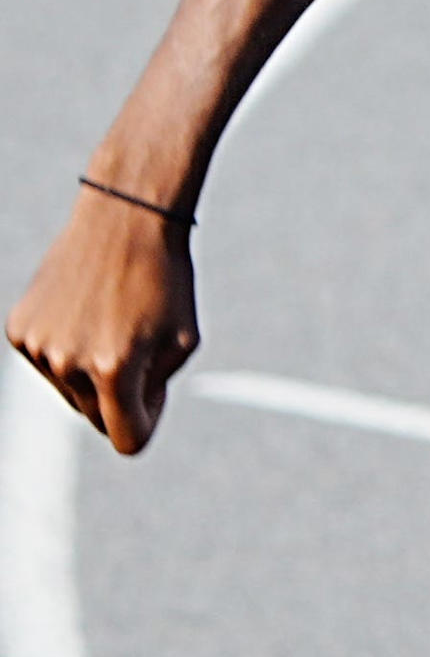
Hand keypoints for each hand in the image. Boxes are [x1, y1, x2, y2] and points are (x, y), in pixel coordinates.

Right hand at [10, 193, 201, 455]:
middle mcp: (70, 363)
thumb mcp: (182, 338)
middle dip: (120, 394)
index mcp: (116, 367)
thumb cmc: (164, 278)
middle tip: (139, 347)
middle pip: (96, 415)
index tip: (151, 404)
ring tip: (112, 322)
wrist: (125, 219)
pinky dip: (66, 348)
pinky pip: (47, 362)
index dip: (145, 425)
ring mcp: (40, 347)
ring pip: (69, 389)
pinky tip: (83, 312)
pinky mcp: (20, 331)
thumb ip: (155, 389)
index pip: (127, 437)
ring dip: (91, 371)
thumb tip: (126, 418)